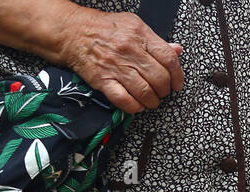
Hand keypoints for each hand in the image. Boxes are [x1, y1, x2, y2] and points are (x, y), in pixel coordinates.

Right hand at [59, 9, 183, 112]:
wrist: (72, 32)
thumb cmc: (103, 29)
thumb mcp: (133, 25)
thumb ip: (156, 41)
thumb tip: (177, 50)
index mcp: (140, 34)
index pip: (169, 59)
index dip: (177, 75)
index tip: (177, 84)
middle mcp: (129, 50)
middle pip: (159, 78)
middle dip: (165, 90)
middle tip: (162, 91)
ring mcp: (116, 66)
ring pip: (145, 92)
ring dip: (152, 101)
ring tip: (151, 100)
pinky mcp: (103, 80)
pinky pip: (125, 101)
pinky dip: (135, 107)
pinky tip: (137, 105)